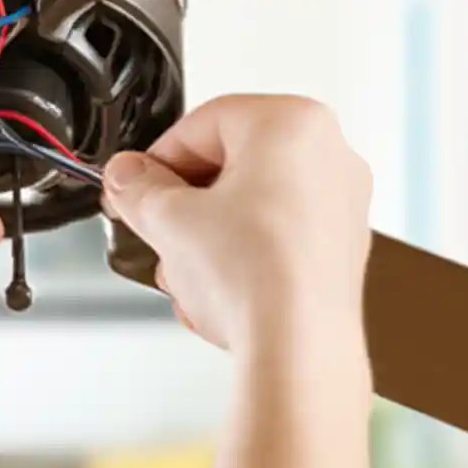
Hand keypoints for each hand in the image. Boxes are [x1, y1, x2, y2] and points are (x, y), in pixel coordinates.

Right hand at [103, 95, 373, 355]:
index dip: (154, 161)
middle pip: (228, 166)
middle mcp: (329, 154)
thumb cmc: (254, 273)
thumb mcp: (168, 219)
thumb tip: (126, 177)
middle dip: (184, 206)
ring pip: (250, 206)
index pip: (201, 124)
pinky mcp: (339, 249)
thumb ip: (137, 188)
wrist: (297, 345)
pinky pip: (275, 239)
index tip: (132, 188)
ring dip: (207, 238)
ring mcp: (341, 203)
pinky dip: (241, 259)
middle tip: (156, 230)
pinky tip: (217, 291)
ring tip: (187, 272)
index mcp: (291, 123)